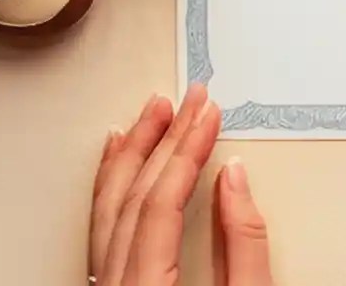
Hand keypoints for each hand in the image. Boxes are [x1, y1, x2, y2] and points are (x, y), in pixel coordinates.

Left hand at [90, 84, 273, 284]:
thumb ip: (244, 243)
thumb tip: (234, 176)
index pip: (162, 203)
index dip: (188, 153)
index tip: (209, 116)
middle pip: (133, 197)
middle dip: (165, 141)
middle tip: (189, 102)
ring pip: (109, 209)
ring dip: (132, 156)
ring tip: (151, 116)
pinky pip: (101, 227)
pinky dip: (111, 187)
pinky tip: (117, 160)